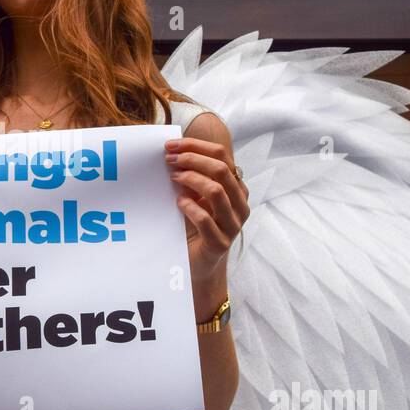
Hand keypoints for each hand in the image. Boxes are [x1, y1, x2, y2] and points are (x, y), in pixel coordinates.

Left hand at [165, 137, 249, 284]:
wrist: (200, 264)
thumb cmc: (197, 227)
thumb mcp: (198, 197)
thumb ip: (195, 177)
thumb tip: (175, 152)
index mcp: (237, 189)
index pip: (222, 156)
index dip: (196, 146)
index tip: (171, 145)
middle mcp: (240, 205)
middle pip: (221, 170)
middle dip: (192, 159)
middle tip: (169, 160)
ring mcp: (232, 225)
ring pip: (216, 191)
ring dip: (191, 180)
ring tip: (174, 178)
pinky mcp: (220, 243)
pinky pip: (205, 219)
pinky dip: (189, 206)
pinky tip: (179, 203)